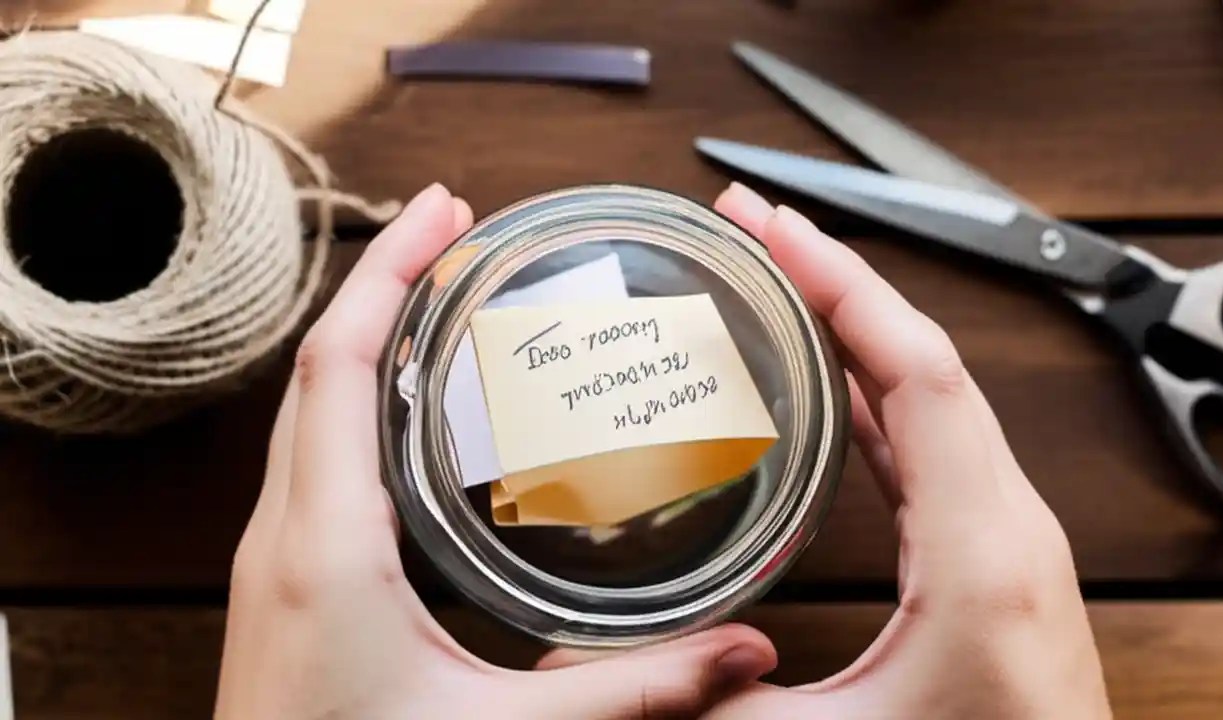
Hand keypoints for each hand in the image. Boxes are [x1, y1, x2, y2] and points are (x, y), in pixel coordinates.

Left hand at [213, 184, 777, 719]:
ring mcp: (271, 556)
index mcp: (327, 546)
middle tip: (458, 231)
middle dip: (383, 280)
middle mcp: (283, 533)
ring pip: (308, 406)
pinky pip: (311, 453)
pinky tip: (411, 407)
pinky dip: (355, 396)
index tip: (445, 211)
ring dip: (365, 334)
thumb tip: (742, 653)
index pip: (341, 362)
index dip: (388, 271)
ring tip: (440, 295)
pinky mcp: (282, 580)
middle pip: (319, 364)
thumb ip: (630, 692)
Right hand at [542, 185, 1110, 718]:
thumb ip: (706, 702)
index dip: (843, 283)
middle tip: (749, 227)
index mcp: (981, 551)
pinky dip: (874, 385)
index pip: (919, 370)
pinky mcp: (989, 552)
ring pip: (931, 390)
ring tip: (775, 273)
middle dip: (834, 277)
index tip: (773, 226)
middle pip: (924, 358)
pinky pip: (931, 437)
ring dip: (855, 322)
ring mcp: (1003, 533)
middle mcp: (1006, 524)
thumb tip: (586, 681)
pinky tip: (824, 376)